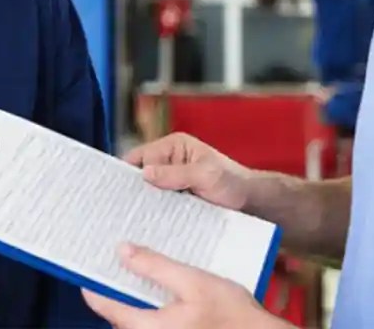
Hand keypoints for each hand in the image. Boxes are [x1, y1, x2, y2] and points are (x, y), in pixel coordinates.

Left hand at [82, 244, 287, 328]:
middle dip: (112, 288)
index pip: (105, 306)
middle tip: (110, 260)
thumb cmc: (232, 314)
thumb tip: (122, 251)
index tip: (84, 265)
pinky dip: (145, 305)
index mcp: (148, 327)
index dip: (91, 284)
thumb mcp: (193, 281)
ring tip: (133, 268)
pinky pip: (149, 323)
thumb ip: (155, 266)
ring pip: (133, 319)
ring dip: (129, 297)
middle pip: (117, 314)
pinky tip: (157, 287)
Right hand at [123, 133, 254, 210]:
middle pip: (139, 175)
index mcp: (174, 146)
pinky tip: (147, 227)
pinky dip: (153, 215)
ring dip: (143, 206)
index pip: (141, 157)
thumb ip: (178, 173)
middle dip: (132, 192)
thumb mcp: (207, 175)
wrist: (253, 204)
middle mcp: (169, 162)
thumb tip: (146, 173)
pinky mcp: (175, 201)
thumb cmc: (234, 183)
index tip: (119, 192)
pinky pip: (157, 206)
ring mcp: (171, 182)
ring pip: (147, 193)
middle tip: (122, 211)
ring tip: (132, 222)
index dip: (129, 174)